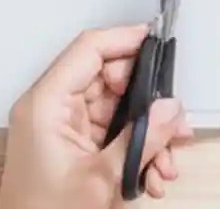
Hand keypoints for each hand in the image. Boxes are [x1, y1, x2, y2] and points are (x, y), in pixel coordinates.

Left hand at [0, 25, 193, 208]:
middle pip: (109, 79)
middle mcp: (52, 109)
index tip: (158, 41)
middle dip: (148, 102)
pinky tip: (151, 175)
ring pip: (118, 109)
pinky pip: (114, 133)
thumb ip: (140, 140)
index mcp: (45, 104)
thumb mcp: (100, 178)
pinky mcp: (74, 145)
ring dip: (148, 134)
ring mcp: (64, 127)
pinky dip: (137, 150)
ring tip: (166, 163)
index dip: (125, 40)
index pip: (88, 50)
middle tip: (174, 121)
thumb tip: (169, 108)